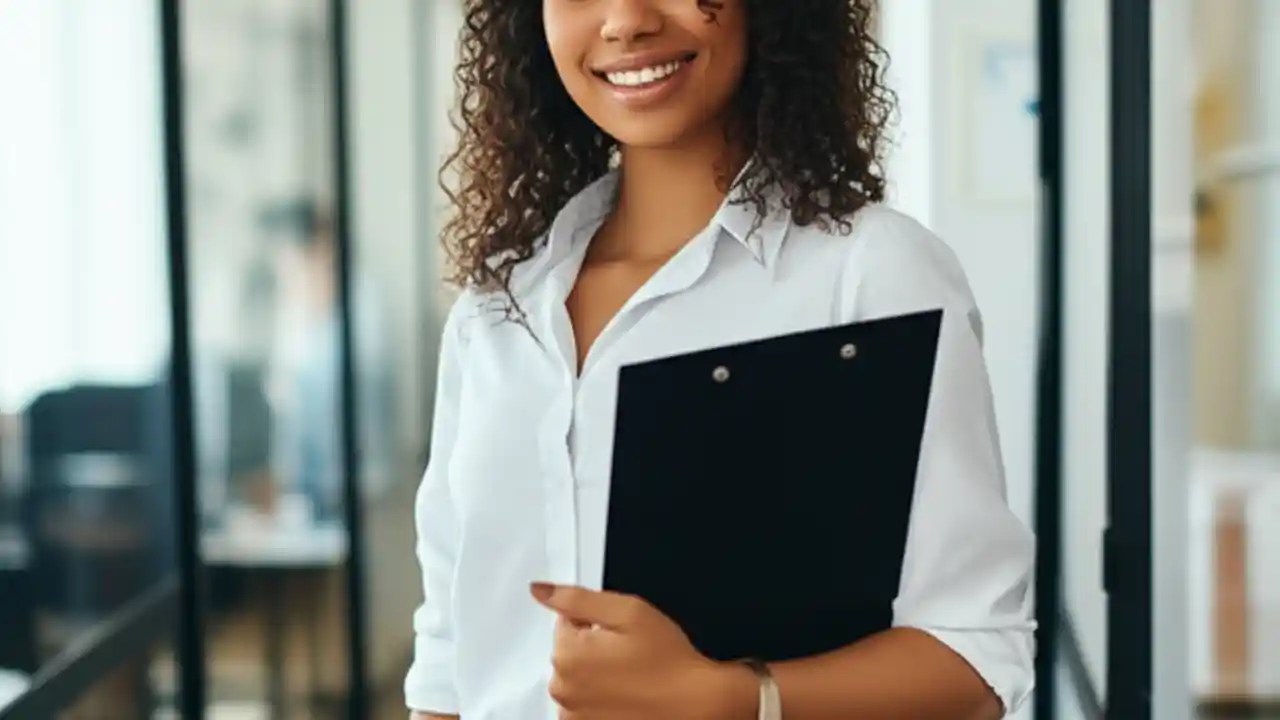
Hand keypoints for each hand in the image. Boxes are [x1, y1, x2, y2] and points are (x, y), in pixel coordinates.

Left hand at [531, 582, 745, 719]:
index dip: (598, 622)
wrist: (694, 705)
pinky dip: (599, 699)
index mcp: (567, 654)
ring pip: (576, 679)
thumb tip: (541, 590)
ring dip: (596, 675)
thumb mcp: (628, 612)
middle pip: (569, 651)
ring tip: (631, 677)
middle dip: (594, 648)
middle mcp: (563, 689)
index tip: (620, 634)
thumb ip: (578, 598)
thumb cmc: (668, 662)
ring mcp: (573, 715)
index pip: (566, 622)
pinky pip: (583, 704)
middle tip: (630, 654)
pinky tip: (626, 695)